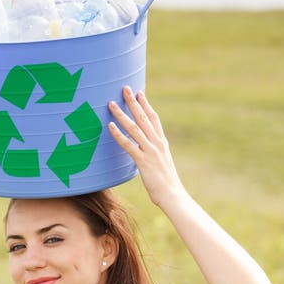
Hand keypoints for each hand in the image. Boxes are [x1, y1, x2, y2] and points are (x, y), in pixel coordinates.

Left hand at [108, 86, 185, 209]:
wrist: (173, 195)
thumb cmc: (166, 184)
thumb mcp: (162, 165)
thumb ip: (155, 156)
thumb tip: (147, 155)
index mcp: (162, 143)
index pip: (154, 118)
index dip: (146, 105)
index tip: (140, 93)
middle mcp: (157, 143)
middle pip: (144, 117)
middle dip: (134, 102)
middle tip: (125, 88)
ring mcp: (150, 151)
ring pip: (134, 128)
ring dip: (122, 114)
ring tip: (111, 103)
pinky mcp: (143, 161)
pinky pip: (128, 145)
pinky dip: (119, 134)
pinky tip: (110, 126)